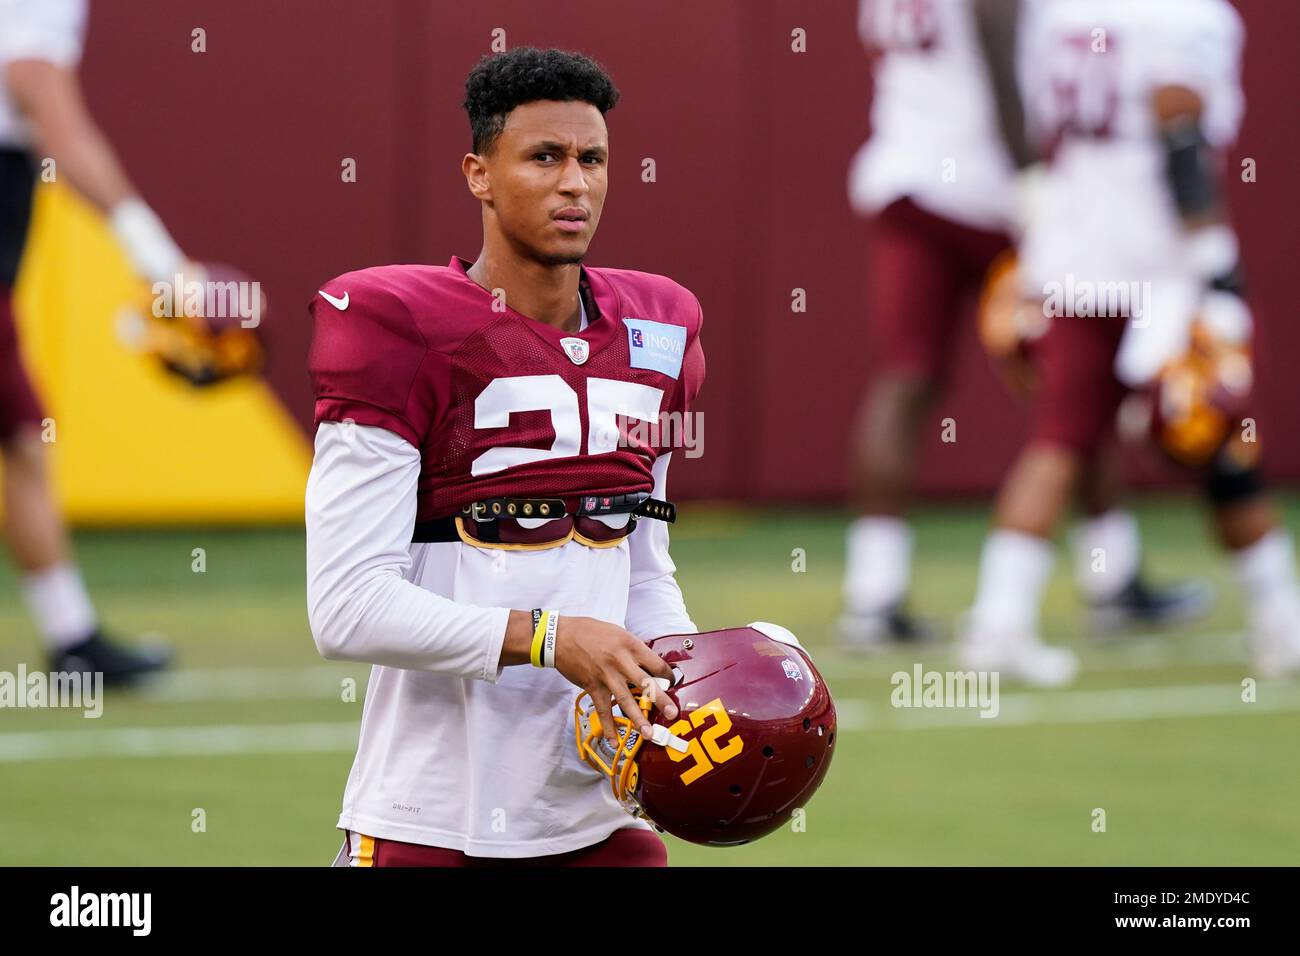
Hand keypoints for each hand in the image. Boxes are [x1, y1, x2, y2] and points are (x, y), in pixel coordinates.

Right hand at [553, 616, 677, 746]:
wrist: (560, 637)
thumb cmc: (589, 631)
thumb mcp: (618, 632)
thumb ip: (633, 649)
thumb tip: (647, 663)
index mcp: (630, 645)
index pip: (656, 664)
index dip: (667, 675)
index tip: (672, 683)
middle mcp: (620, 661)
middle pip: (646, 684)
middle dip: (661, 701)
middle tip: (672, 714)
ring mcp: (606, 676)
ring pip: (626, 700)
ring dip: (638, 719)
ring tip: (648, 733)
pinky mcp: (593, 686)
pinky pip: (603, 709)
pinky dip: (608, 726)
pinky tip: (613, 739)